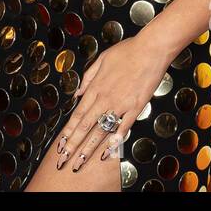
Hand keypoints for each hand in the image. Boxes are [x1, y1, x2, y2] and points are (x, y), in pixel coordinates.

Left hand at [53, 36, 170, 172]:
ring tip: (81, 162)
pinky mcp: (136, 106)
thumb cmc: (127, 51)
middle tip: (64, 160)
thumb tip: (78, 92)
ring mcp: (120, 103)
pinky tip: (108, 152)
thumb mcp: (101, 60)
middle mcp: (105, 98)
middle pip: (85, 126)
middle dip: (73, 145)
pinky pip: (123, 126)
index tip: (61, 144)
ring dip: (90, 148)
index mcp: (95, 87)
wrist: (150, 49)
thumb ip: (88, 78)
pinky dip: (115, 140)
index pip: (78, 115)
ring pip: (101, 130)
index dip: (68, 132)